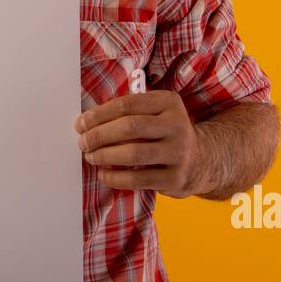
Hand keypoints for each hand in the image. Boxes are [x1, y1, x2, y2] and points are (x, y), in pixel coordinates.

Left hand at [74, 90, 206, 198]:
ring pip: (133, 153)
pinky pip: (138, 179)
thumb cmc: (163, 133)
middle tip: (83, 142)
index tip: (80, 124)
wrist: (201, 160)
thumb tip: (86, 122)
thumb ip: (127, 112)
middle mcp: (176, 124)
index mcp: (167, 102)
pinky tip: (104, 174)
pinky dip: (115, 177)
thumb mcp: (155, 112)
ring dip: (105, 156)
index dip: (99, 115)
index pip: (126, 105)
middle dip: (99, 135)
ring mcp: (178, 152)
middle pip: (129, 127)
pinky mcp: (175, 177)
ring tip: (91, 157)